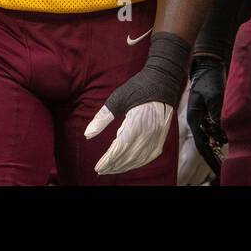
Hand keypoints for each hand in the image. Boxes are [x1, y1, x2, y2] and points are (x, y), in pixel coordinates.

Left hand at [85, 32, 188, 175]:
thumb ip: (102, 118)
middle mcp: (149, 132)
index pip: (120, 148)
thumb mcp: (117, 99)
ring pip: (140, 158)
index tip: (98, 167)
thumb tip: (87, 134)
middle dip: (114, 165)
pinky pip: (150, 156)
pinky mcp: (162, 136)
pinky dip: (139, 162)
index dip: (108, 160)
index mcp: (136, 123)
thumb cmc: (138, 87)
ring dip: (125, 166)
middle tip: (101, 170)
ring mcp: (157, 136)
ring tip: (112, 169)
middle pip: (129, 156)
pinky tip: (130, 164)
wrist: (163, 80)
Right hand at [185, 53, 226, 174]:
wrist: (208, 65)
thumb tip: (222, 134)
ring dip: (219, 148)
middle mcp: (198, 121)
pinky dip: (222, 137)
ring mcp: (205, 117)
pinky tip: (230, 143)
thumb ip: (217, 114)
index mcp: (194, 118)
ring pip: (212, 138)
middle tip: (223, 171)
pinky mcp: (212, 113)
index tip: (218, 169)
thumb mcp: (214, 96)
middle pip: (206, 144)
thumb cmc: (209, 79)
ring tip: (226, 162)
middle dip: (214, 158)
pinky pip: (217, 129)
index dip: (210, 158)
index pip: (202, 143)